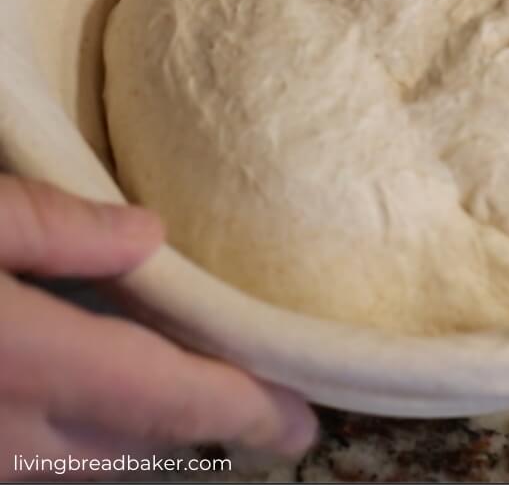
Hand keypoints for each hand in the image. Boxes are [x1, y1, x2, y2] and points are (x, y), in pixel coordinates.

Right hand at [0, 175, 316, 476]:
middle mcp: (5, 438)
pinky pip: (33, 460)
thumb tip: (148, 234)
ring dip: (131, 427)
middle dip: (196, 416)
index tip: (302, 421)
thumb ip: (49, 224)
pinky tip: (76, 384)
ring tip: (176, 379)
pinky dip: (73, 429)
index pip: (170, 400)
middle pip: (135, 444)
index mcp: (26, 364)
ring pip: (81, 462)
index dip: (248, 411)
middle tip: (250, 389)